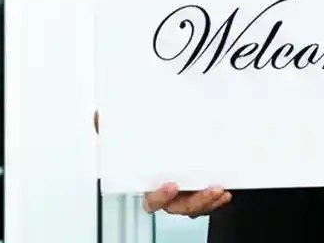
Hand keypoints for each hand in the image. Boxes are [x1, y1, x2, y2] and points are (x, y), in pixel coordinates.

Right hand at [93, 113, 232, 216]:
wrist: (171, 142)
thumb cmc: (143, 144)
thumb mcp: (126, 135)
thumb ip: (109, 128)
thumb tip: (98, 117)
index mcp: (148, 184)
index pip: (150, 198)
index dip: (159, 195)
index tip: (171, 185)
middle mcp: (166, 193)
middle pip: (178, 207)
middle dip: (194, 201)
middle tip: (207, 189)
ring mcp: (183, 194)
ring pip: (195, 206)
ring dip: (209, 201)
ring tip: (220, 190)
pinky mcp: (198, 190)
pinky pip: (208, 201)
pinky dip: (217, 199)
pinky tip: (226, 191)